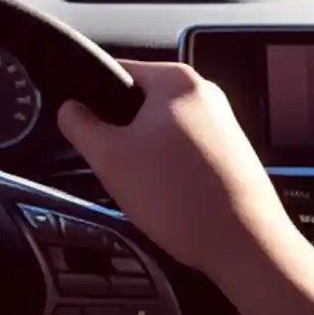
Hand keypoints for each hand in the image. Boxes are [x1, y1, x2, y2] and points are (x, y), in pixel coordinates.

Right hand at [58, 61, 288, 277]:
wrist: (243, 243)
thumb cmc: (182, 197)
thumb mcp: (109, 158)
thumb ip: (79, 125)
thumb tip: (70, 110)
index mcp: (176, 79)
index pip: (117, 71)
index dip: (92, 100)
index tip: (87, 129)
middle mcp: (205, 92)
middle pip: (140, 105)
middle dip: (124, 136)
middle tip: (120, 167)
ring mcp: (223, 122)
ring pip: (162, 132)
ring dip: (148, 157)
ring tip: (150, 186)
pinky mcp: (231, 152)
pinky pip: (186, 153)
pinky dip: (172, 171)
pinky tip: (172, 196)